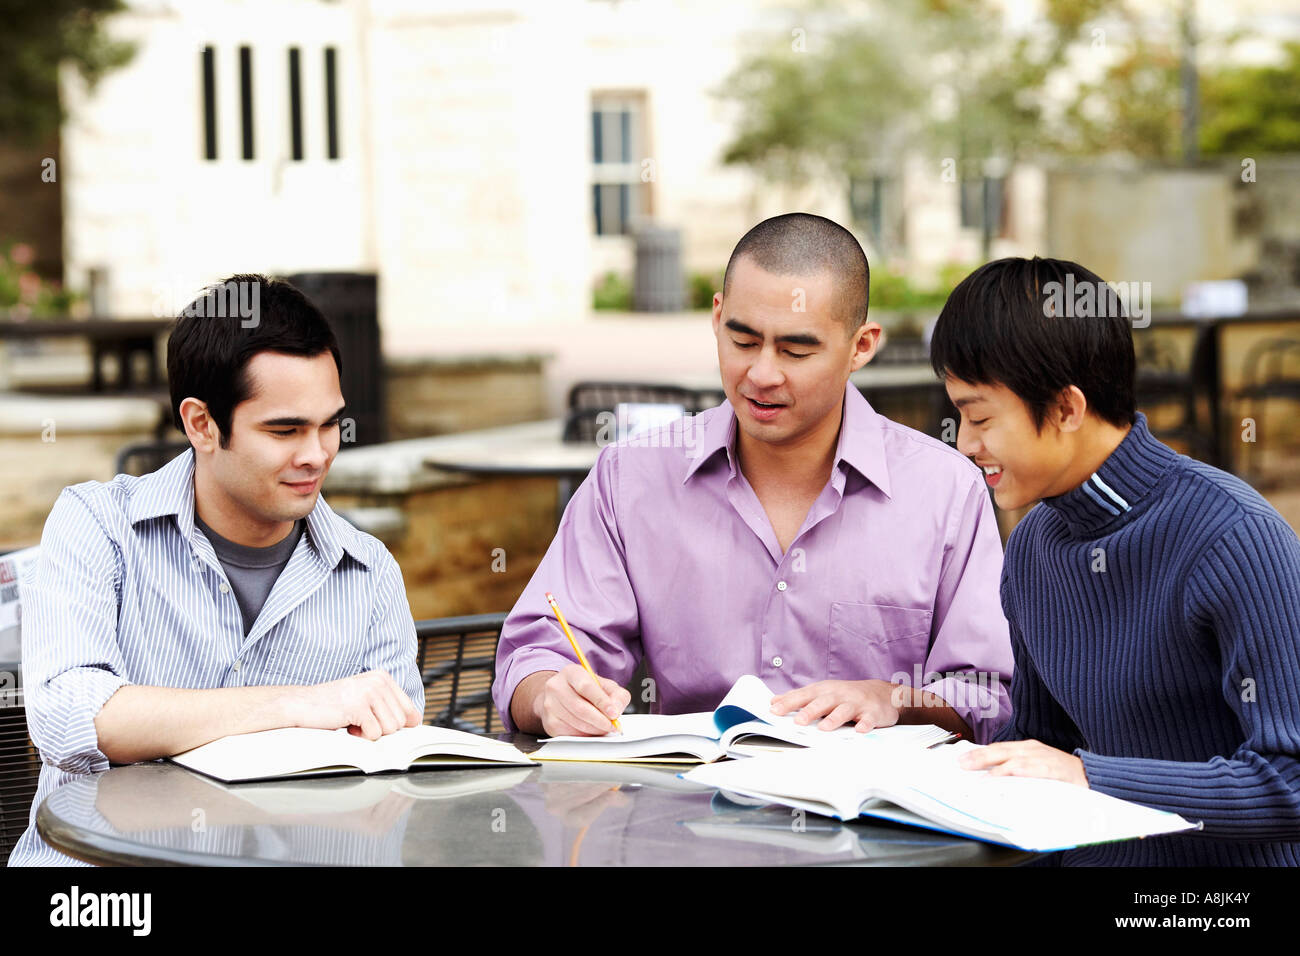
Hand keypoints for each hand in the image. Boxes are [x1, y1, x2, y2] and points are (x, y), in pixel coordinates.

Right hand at [290, 670, 421, 740]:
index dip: (394, 724)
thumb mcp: (365, 699)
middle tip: (359, 721)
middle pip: (400, 722)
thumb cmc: (331, 705)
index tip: (375, 722)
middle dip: (380, 729)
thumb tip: (416, 721)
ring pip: (390, 729)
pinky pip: (374, 734)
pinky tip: (346, 725)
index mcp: (383, 677)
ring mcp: (370, 692)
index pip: (408, 710)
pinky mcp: (359, 706)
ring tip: (352, 721)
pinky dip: (360, 737)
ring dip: (370, 733)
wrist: (299, 705)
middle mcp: (379, 681)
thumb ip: (389, 706)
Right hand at [533, 664, 629, 737]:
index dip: (601, 701)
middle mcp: (556, 686)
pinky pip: (570, 733)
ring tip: (604, 727)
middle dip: (600, 720)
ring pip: (576, 723)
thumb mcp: (605, 686)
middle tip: (613, 726)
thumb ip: (617, 696)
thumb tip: (615, 710)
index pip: (586, 686)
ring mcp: (550, 705)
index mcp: (571, 673)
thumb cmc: (587, 691)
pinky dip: (585, 735)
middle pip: (580, 708)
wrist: (562, 697)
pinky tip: (591, 730)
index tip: (614, 713)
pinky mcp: (549, 722)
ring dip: (595, 729)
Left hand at [769, 679, 902, 732]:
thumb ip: (799, 697)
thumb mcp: (823, 692)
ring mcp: (856, 703)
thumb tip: (774, 701)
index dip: (789, 702)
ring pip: (844, 710)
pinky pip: (869, 719)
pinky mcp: (873, 713)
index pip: (804, 695)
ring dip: (834, 719)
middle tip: (798, 721)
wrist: (882, 692)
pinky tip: (860, 731)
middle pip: (823, 702)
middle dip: (810, 711)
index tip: (774, 710)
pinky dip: (865, 725)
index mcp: (824, 690)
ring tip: (823, 728)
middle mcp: (839, 695)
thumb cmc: (846, 695)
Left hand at [957, 739, 1088, 787]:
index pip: (999, 748)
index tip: (962, 758)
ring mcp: (1041, 758)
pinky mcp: (1050, 769)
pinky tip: (999, 777)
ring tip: (974, 771)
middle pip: (1000, 750)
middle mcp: (1032, 749)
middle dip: (979, 756)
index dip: (979, 753)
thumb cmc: (1062, 774)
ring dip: (990, 764)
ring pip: (1010, 758)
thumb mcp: (1037, 766)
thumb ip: (1017, 769)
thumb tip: (992, 776)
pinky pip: (1028, 770)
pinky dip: (1012, 773)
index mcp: (1028, 748)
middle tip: (961, 763)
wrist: (1091, 776)